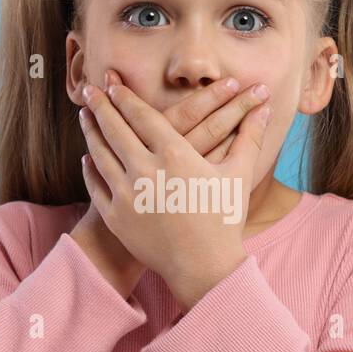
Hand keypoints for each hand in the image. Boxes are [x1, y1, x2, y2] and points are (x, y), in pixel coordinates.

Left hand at [78, 75, 271, 310]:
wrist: (203, 266)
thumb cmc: (224, 220)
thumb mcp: (238, 175)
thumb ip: (250, 137)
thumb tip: (267, 107)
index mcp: (175, 155)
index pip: (142, 117)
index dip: (125, 98)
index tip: (114, 85)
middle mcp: (146, 170)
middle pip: (115, 130)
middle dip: (101, 107)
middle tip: (91, 90)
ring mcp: (127, 194)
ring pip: (100, 155)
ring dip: (91, 132)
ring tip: (85, 117)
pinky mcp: (115, 217)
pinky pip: (96, 186)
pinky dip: (90, 169)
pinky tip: (88, 158)